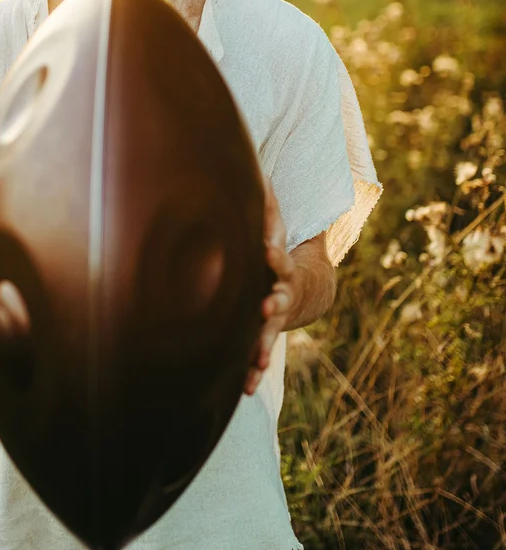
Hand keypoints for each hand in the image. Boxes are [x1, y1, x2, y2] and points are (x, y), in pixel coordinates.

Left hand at [243, 174, 296, 395]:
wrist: (304, 286)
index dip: (274, 251)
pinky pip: (257, 355)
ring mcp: (273, 316)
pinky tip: (244, 389)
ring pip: (269, 331)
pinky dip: (252, 371)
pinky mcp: (262, 335)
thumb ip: (263, 200)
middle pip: (280, 296)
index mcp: (279, 263)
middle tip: (268, 304)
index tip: (268, 250)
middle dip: (274, 301)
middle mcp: (280, 291)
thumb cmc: (275, 247)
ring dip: (263, 342)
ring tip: (258, 357)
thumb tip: (246, 160)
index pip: (279, 255)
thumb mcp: (273, 221)